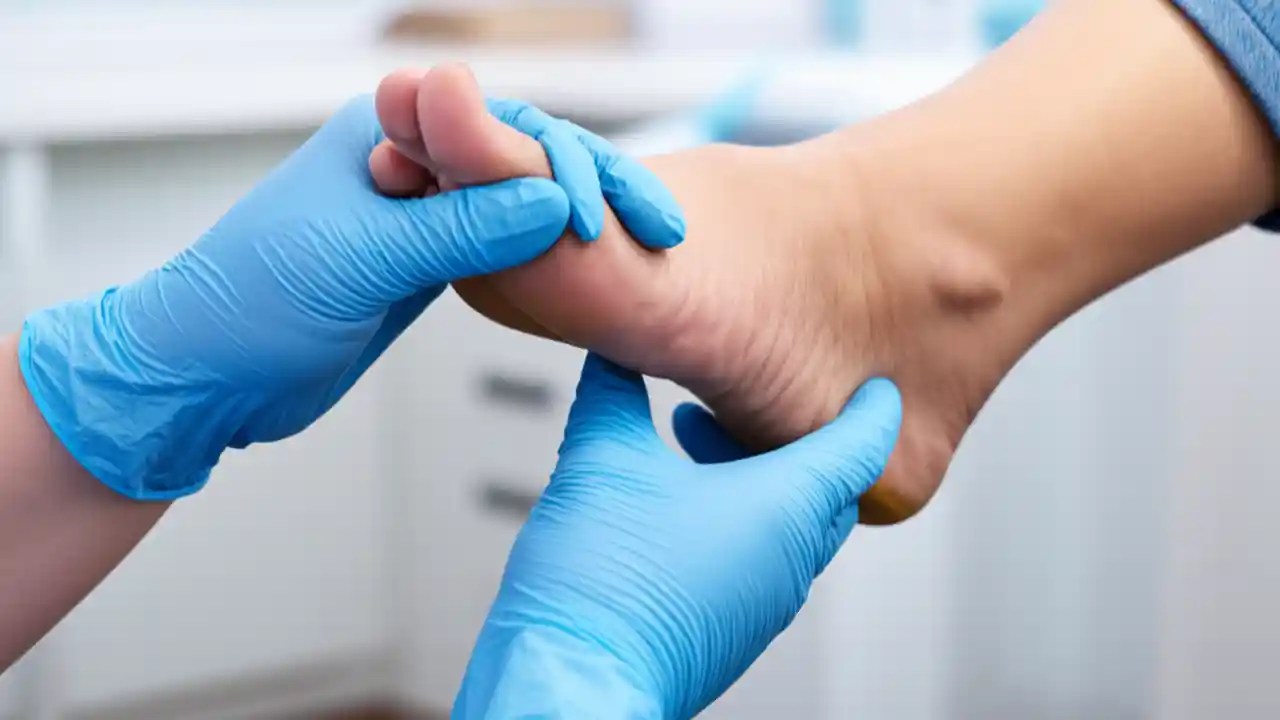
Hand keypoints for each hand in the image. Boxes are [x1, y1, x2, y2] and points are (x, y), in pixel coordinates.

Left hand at [17, 96, 680, 499]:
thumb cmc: (249, 305)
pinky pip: (501, 249)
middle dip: (595, 194)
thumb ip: (463, 225)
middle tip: (661, 236)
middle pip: (526, 163)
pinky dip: (547, 261)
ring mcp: (418, 219)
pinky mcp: (421, 267)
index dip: (571, 170)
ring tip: (645, 253)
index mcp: (386, 134)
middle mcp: (408, 167)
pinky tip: (590, 272)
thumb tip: (558, 203)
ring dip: (579, 228)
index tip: (611, 221)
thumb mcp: (365, 256)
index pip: (508, 129)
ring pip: (519, 207)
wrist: (203, 378)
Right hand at [454, 354, 900, 718]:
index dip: (872, 411)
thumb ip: (614, 390)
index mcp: (784, 509)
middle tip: (745, 403)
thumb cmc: (602, 582)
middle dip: (791, 437)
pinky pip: (762, 561)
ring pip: (791, 525)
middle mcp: (789, 559)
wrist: (576, 679)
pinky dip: (741, 520)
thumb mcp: (601, 457)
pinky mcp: (734, 629)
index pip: (859, 449)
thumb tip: (613, 352)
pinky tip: (677, 505)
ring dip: (756, 477)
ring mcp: (765, 602)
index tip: (879, 390)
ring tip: (686, 443)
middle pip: (826, 486)